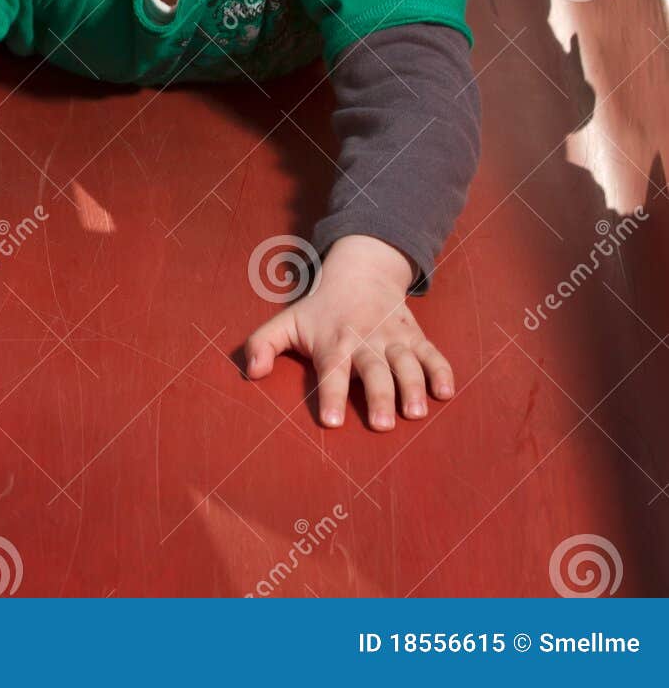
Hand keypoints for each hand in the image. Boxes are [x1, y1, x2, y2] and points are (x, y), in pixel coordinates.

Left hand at [243, 234, 453, 430]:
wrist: (361, 269)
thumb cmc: (320, 307)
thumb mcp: (287, 321)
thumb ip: (263, 344)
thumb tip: (250, 372)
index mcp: (334, 342)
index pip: (331, 371)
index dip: (332, 396)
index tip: (332, 422)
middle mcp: (365, 340)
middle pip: (374, 370)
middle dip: (378, 397)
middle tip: (380, 425)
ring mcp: (393, 338)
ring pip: (406, 364)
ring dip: (412, 387)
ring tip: (414, 413)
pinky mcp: (415, 337)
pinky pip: (432, 354)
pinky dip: (441, 371)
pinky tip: (446, 393)